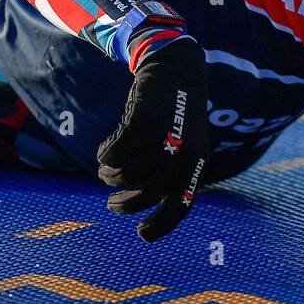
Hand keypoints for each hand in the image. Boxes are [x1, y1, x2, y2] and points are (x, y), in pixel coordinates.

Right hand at [96, 37, 208, 241]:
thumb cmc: (176, 112)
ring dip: (111, 177)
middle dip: (126, 205)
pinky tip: (105, 149)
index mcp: (197, 162)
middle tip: (112, 204)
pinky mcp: (142, 122)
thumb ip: (173, 171)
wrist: (175, 68)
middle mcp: (184, 153)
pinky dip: (105, 156)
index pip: (182, 204)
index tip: (142, 235)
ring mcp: (164, 137)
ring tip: (107, 170)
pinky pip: (114, 154)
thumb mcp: (184, 142)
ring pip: (128, 174)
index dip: (162, 224)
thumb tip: (147, 202)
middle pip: (148, 194)